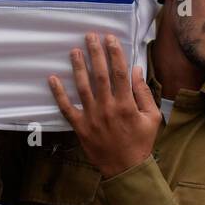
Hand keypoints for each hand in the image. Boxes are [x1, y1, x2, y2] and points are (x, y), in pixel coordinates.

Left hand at [48, 32, 161, 177]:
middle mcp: (108, 108)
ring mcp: (92, 117)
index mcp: (126, 105)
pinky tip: (52, 79)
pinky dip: (58, 93)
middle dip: (95, 54)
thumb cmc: (141, 142)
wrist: (125, 168)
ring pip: (82, 87)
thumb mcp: (152, 117)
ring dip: (78, 67)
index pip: (120, 73)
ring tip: (74, 51)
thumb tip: (136, 69)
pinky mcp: (80, 127)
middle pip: (100, 75)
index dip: (114, 53)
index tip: (109, 38)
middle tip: (89, 36)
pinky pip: (66, 108)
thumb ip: (143, 93)